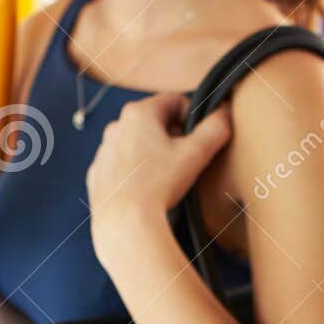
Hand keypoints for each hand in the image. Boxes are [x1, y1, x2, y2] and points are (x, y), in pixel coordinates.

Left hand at [86, 93, 232, 265]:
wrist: (123, 223)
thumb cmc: (159, 185)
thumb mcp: (196, 154)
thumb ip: (215, 128)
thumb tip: (226, 111)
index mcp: (138, 113)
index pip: (174, 100)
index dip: (192, 116)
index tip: (198, 138)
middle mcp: (116, 126)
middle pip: (154, 121)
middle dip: (173, 135)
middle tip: (186, 159)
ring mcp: (104, 150)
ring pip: (136, 142)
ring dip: (153, 152)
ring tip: (167, 177)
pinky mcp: (97, 173)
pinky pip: (122, 164)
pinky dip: (135, 171)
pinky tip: (147, 189)